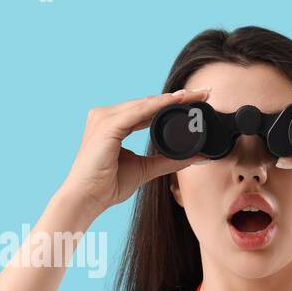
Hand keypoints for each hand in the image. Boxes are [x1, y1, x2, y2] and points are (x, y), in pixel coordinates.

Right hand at [57, 88, 210, 219]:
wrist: (87, 198)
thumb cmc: (108, 185)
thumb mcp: (145, 169)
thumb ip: (168, 160)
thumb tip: (196, 157)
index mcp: (114, 123)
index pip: (148, 110)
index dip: (173, 105)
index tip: (197, 100)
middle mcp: (107, 115)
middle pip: (148, 103)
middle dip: (178, 98)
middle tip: (205, 92)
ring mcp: (104, 117)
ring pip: (145, 104)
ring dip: (172, 99)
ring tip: (195, 95)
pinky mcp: (106, 125)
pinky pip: (137, 113)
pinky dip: (158, 106)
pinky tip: (176, 102)